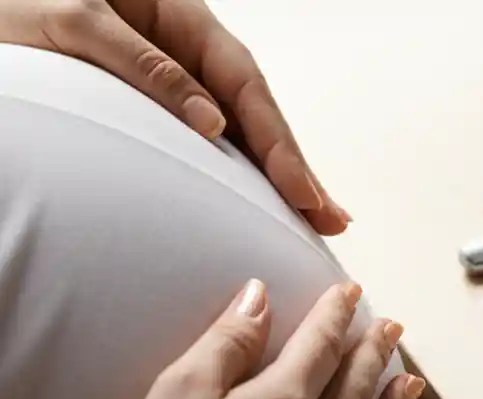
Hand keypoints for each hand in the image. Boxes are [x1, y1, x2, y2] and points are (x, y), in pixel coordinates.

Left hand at [0, 0, 349, 234]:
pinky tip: (259, 199)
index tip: (303, 192)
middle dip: (296, 168)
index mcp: (181, 19)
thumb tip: (213, 124)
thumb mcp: (76, 22)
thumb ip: (145, 67)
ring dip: (276, 176)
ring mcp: (174, 81)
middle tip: (331, 220)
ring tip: (312, 218)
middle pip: (256, 114)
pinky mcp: (153, 108)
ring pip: (237, 130)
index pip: (246, 86)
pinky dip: (238, 172)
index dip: (280, 143)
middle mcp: (186, 51)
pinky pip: (207, 141)